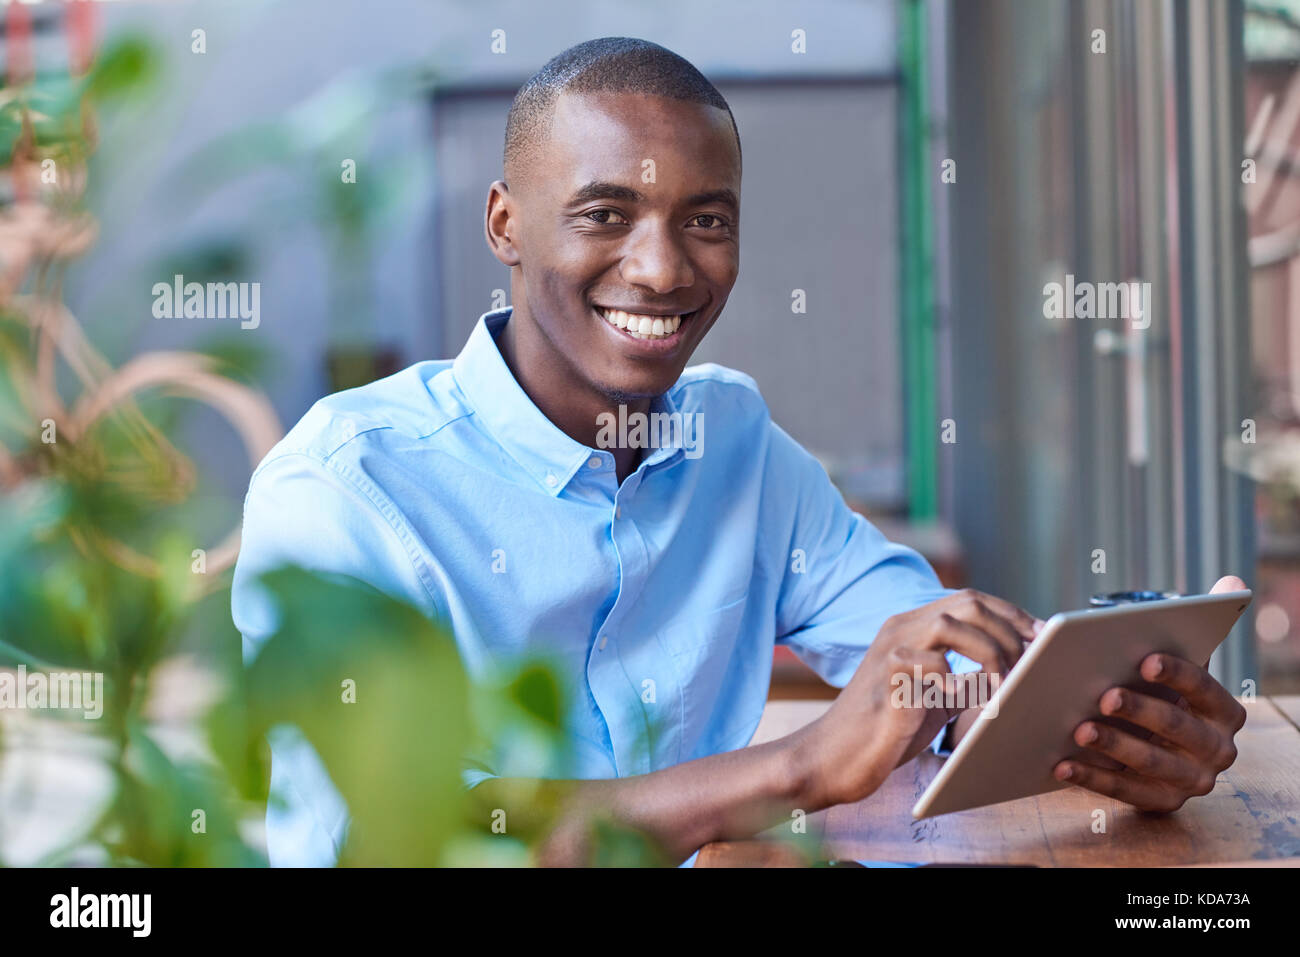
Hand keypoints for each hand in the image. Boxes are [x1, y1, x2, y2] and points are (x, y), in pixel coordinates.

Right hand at [806, 589, 1039, 806]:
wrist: (836, 757)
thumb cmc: (888, 729)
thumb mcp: (937, 696)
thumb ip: (968, 677)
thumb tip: (1016, 670)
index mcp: (913, 627)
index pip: (971, 601)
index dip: (1012, 614)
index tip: (1043, 636)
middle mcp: (900, 628)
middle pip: (967, 602)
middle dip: (1009, 630)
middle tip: (1030, 663)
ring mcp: (890, 650)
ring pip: (949, 623)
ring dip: (988, 652)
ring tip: (1001, 684)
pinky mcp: (885, 678)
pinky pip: (928, 662)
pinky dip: (955, 679)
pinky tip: (963, 699)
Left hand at [1053, 575, 1248, 811]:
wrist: (1157, 750)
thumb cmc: (1162, 694)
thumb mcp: (1178, 665)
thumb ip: (1198, 628)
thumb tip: (1231, 582)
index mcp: (1226, 712)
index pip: (1204, 688)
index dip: (1177, 673)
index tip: (1145, 659)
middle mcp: (1218, 750)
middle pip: (1177, 727)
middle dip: (1141, 711)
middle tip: (1104, 695)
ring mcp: (1192, 781)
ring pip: (1151, 763)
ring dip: (1114, 746)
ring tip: (1078, 728)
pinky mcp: (1161, 802)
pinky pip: (1124, 792)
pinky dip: (1091, 777)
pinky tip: (1060, 763)